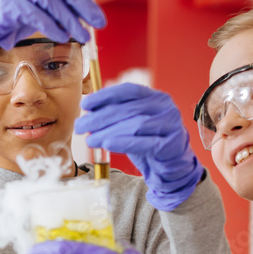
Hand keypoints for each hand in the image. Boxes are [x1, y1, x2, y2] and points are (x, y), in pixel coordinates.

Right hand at [0, 0, 106, 49]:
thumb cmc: (19, 8)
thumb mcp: (43, 0)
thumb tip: (91, 10)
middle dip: (83, 4)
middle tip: (99, 22)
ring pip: (49, 0)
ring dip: (70, 20)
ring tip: (83, 36)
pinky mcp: (7, 2)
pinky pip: (34, 14)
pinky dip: (52, 27)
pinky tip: (62, 36)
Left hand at [75, 84, 203, 210]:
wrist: (172, 163)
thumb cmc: (149, 140)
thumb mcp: (133, 123)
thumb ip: (116, 114)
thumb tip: (87, 112)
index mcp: (155, 97)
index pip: (128, 90)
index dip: (105, 96)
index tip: (85, 105)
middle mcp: (165, 107)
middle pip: (128, 109)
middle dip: (100, 118)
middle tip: (80, 126)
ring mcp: (170, 125)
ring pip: (135, 125)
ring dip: (108, 132)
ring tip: (90, 139)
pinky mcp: (170, 145)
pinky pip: (144, 143)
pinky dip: (123, 143)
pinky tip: (106, 145)